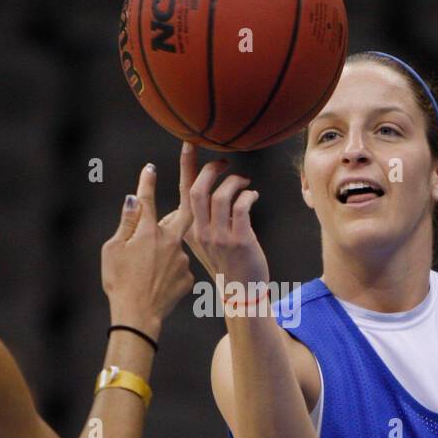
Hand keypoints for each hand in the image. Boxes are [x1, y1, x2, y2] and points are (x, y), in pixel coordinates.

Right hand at [100, 161, 194, 337]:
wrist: (138, 316)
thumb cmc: (119, 282)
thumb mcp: (113, 250)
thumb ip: (127, 223)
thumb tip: (134, 199)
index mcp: (148, 232)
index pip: (147, 199)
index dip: (147, 181)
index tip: (151, 167)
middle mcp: (170, 241)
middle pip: (185, 212)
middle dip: (191, 194)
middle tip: (199, 180)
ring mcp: (182, 260)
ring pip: (176, 245)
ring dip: (166, 247)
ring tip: (148, 266)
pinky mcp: (188, 277)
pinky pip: (179, 267)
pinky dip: (170, 269)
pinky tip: (157, 282)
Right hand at [177, 140, 269, 288]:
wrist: (241, 294)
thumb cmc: (228, 266)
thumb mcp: (207, 243)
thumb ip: (203, 220)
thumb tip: (208, 193)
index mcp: (191, 230)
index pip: (184, 192)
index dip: (186, 165)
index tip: (189, 143)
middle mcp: (201, 232)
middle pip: (198, 189)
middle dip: (212, 170)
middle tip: (225, 164)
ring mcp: (219, 237)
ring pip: (221, 195)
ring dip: (235, 182)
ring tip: (244, 182)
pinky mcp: (239, 240)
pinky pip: (242, 206)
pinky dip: (248, 195)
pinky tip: (253, 196)